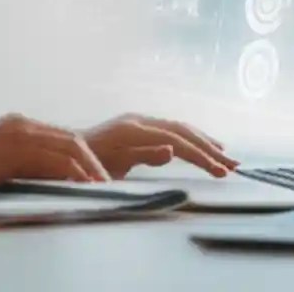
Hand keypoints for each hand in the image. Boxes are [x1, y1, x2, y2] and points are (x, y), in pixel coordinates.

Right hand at [0, 113, 111, 198]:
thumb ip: (23, 161)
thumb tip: (50, 177)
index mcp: (19, 123)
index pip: (62, 136)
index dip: (83, 155)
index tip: (96, 173)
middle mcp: (22, 123)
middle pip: (71, 138)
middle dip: (92, 160)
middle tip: (106, 181)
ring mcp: (18, 133)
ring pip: (68, 146)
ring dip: (88, 167)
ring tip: (101, 186)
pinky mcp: (14, 150)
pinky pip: (53, 160)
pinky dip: (72, 173)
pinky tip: (81, 186)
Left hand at [83, 114, 239, 179]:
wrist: (60, 152)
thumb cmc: (82, 165)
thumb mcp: (111, 165)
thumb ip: (143, 156)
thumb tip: (173, 150)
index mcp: (133, 130)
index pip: (177, 141)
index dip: (201, 156)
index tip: (221, 172)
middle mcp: (138, 121)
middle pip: (182, 131)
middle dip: (209, 149)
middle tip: (234, 166)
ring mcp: (137, 122)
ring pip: (178, 128)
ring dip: (204, 142)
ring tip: (226, 156)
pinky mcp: (137, 127)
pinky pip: (169, 130)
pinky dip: (189, 138)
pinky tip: (200, 146)